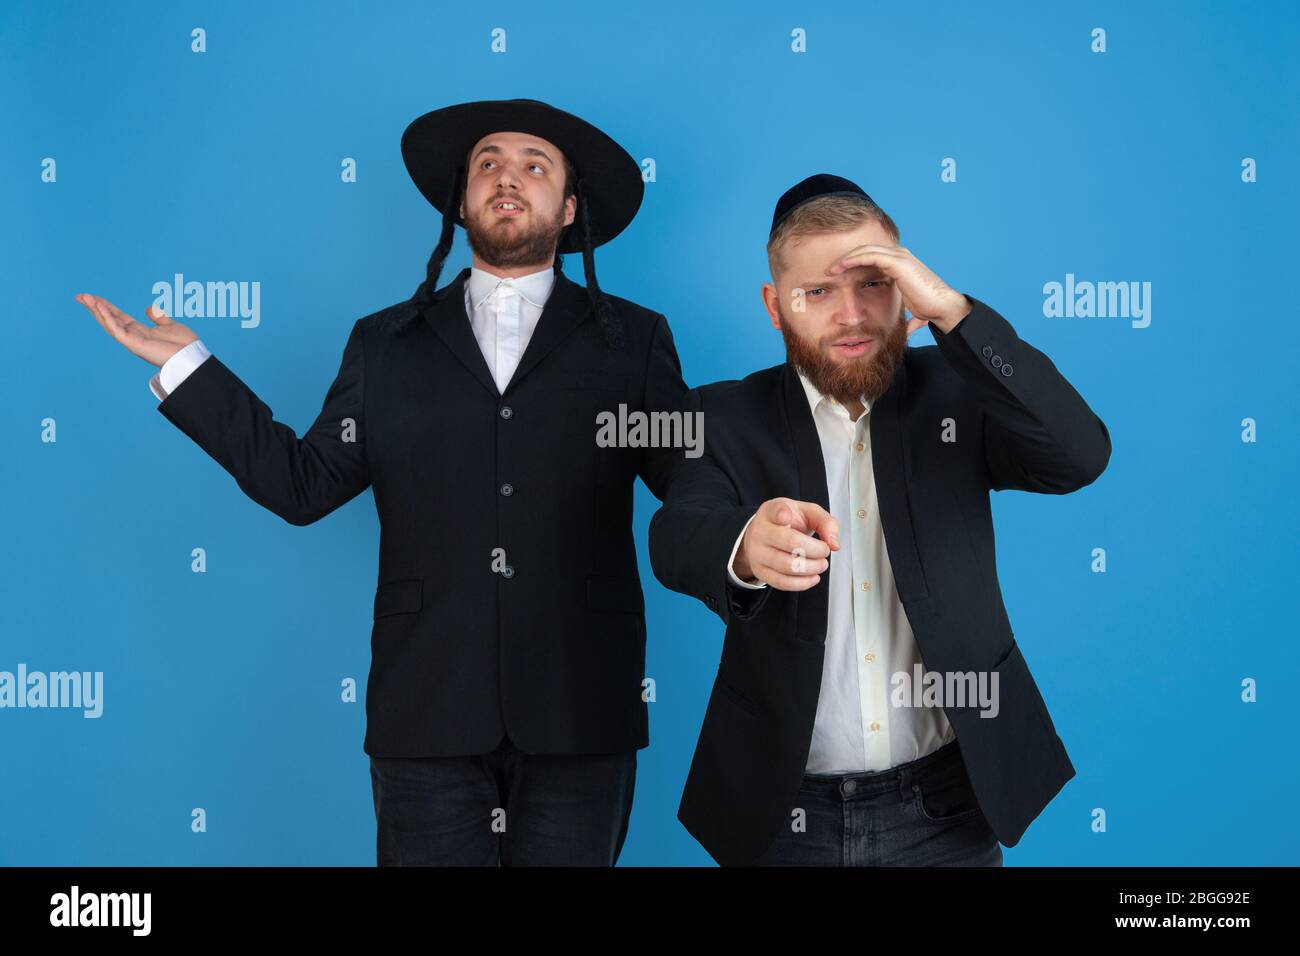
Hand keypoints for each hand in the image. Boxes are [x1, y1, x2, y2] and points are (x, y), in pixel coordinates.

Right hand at [76, 293, 197, 366]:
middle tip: (80, 296)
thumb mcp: (170, 326)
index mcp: (141, 332)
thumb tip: (149, 308)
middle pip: (110, 320)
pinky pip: (117, 330)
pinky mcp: (134, 345)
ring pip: (109, 324)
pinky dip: (107, 318)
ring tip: (85, 298)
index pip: (119, 317)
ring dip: (97, 310)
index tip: (93, 297)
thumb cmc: (185, 346)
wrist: (193, 358)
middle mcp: (134, 338)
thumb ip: (159, 318)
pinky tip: (99, 307)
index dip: (106, 307)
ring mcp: (133, 342)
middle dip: (95, 308)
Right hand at [734, 497, 839, 590]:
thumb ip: (825, 522)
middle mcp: (760, 532)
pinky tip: (812, 576)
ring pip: (788, 566)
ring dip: (812, 568)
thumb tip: (833, 544)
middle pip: (790, 542)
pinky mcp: (760, 571)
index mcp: (771, 512)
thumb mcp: (806, 512)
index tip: (786, 516)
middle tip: (824, 550)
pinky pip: (782, 582)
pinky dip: (803, 583)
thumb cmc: (787, 522)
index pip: (775, 511)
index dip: (781, 514)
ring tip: (821, 564)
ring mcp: (757, 553)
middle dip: (816, 550)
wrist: (763, 535)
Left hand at [823, 244, 970, 334]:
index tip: (838, 276)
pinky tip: (840, 269)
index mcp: (899, 263)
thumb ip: (906, 314)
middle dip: (846, 259)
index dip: (853, 264)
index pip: (870, 257)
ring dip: (845, 259)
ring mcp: (898, 256)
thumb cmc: (929, 308)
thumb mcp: (910, 308)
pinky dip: (852, 260)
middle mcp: (899, 255)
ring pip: (864, 250)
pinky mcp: (897, 262)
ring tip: (830, 270)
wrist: (942, 307)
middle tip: (829, 271)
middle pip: (865, 250)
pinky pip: (868, 256)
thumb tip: (907, 329)